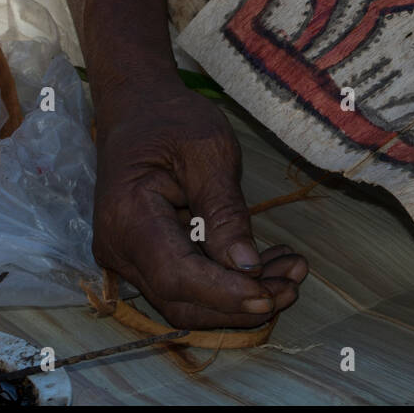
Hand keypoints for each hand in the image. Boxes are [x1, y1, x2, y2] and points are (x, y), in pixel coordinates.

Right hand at [91, 79, 307, 328]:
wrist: (139, 109)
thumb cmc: (172, 120)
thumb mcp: (209, 152)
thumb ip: (225, 211)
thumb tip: (246, 266)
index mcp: (128, 216)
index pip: (176, 274)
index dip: (223, 293)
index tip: (268, 295)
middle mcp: (120, 247)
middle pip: (181, 299)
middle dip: (239, 303)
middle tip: (293, 285)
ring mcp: (130, 257)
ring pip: (186, 299)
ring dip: (240, 298)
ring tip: (291, 275)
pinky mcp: (147, 258)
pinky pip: (188, 283)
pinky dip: (229, 282)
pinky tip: (270, 266)